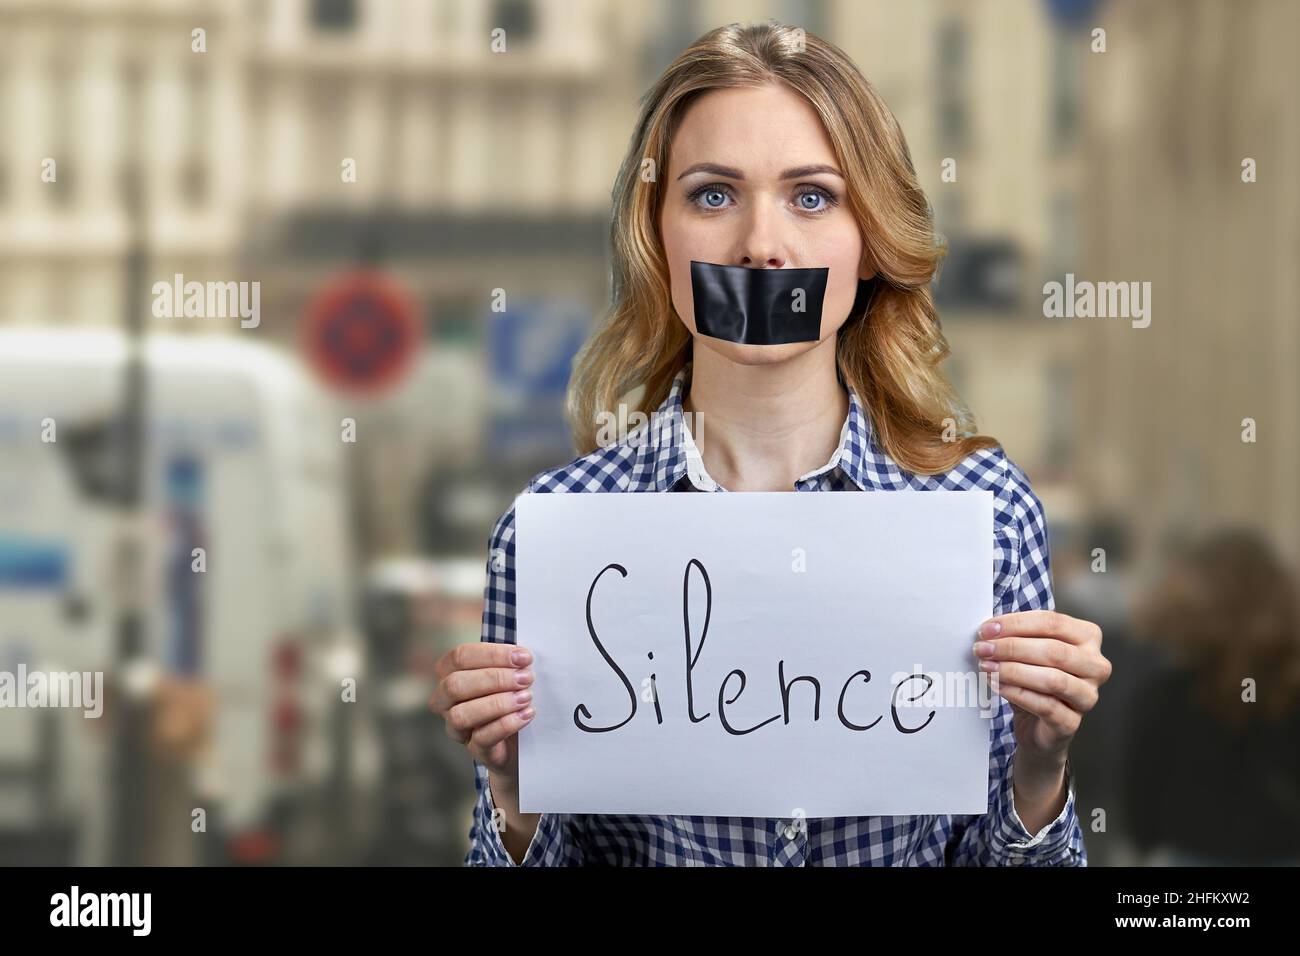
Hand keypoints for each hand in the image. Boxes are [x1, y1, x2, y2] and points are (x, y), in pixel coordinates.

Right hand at [430, 642, 535, 780]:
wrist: (524, 741)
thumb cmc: (513, 696)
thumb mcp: (510, 674)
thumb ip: (510, 662)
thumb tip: (523, 654)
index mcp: (450, 674)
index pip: (459, 657)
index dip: (492, 655)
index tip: (523, 657)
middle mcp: (446, 701)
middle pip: (455, 685)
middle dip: (494, 678)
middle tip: (526, 677)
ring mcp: (458, 728)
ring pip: (461, 714)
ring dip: (497, 703)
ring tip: (525, 697)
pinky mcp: (476, 750)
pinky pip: (482, 738)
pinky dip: (506, 724)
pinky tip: (526, 714)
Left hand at [973, 610, 1110, 767]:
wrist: (1035, 724)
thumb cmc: (1033, 678)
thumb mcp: (1027, 650)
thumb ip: (1016, 634)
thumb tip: (989, 628)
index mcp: (1087, 637)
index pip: (1053, 623)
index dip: (1016, 624)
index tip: (987, 629)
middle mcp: (1095, 666)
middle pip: (1053, 651)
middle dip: (1012, 647)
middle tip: (983, 649)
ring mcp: (1088, 696)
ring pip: (1052, 680)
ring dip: (1013, 671)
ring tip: (987, 667)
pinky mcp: (1072, 722)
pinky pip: (1045, 706)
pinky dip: (1017, 693)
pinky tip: (996, 685)